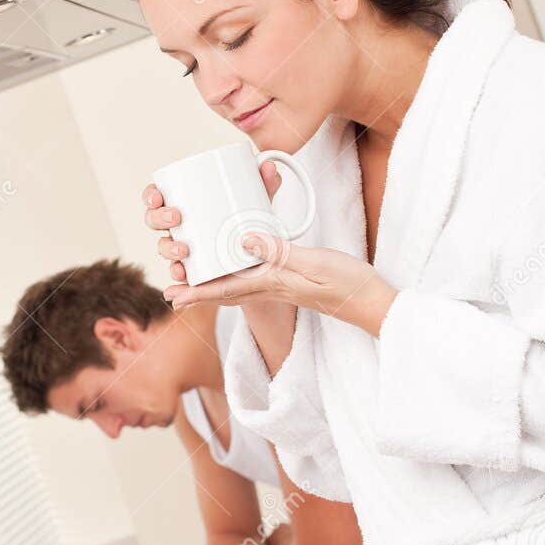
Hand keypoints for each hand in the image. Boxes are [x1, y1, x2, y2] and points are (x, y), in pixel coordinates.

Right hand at [143, 159, 282, 288]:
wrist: (261, 252)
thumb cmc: (249, 216)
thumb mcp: (258, 200)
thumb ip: (264, 183)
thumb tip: (270, 166)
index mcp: (183, 202)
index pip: (157, 196)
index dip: (150, 195)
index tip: (157, 196)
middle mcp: (178, 225)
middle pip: (154, 220)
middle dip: (158, 219)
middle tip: (176, 217)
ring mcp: (183, 248)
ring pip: (163, 247)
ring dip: (167, 249)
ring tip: (184, 250)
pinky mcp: (194, 269)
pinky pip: (179, 272)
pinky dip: (177, 274)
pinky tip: (182, 274)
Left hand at [165, 232, 397, 336]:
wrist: (373, 302)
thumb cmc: (348, 284)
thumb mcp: (315, 263)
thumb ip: (280, 252)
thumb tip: (243, 241)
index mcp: (272, 284)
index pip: (226, 289)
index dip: (197, 292)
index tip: (172, 295)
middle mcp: (272, 288)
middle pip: (225, 292)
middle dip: (197, 293)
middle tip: (170, 292)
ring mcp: (281, 287)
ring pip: (237, 288)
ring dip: (211, 288)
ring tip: (190, 286)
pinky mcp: (291, 281)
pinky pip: (254, 281)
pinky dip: (236, 277)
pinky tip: (236, 268)